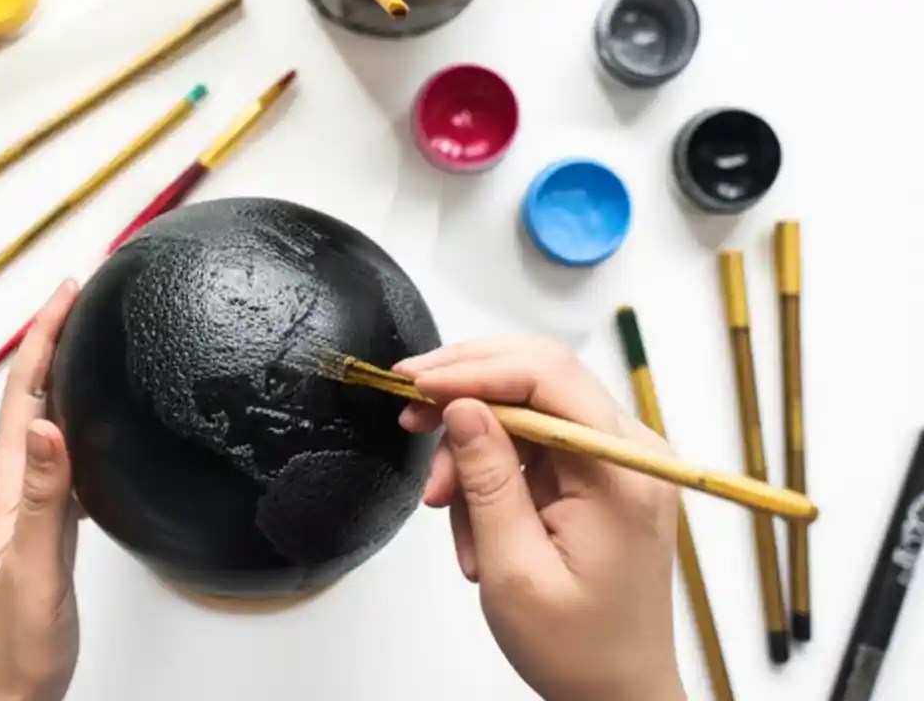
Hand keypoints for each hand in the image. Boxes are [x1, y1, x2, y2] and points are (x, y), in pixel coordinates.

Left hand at [0, 280, 82, 700]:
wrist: (13, 684)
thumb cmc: (18, 638)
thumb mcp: (33, 567)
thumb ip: (42, 500)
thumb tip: (45, 427)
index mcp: (7, 487)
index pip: (23, 394)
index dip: (42, 337)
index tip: (68, 291)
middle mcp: (16, 484)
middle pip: (32, 393)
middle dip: (53, 337)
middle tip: (83, 293)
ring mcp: (32, 501)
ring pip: (47, 415)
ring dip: (64, 370)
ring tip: (91, 335)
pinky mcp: (51, 519)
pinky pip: (64, 450)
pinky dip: (80, 414)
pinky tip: (100, 416)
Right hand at [395, 339, 684, 700]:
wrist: (616, 693)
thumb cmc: (579, 649)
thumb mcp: (515, 569)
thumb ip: (489, 480)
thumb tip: (463, 407)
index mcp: (622, 472)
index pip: (547, 377)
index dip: (473, 369)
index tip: (415, 384)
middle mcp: (630, 453)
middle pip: (537, 379)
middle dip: (464, 396)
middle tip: (409, 416)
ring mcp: (615, 461)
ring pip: (524, 413)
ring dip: (472, 452)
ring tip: (445, 507)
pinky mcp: (598, 475)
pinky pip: (531, 446)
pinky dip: (490, 474)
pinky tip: (476, 524)